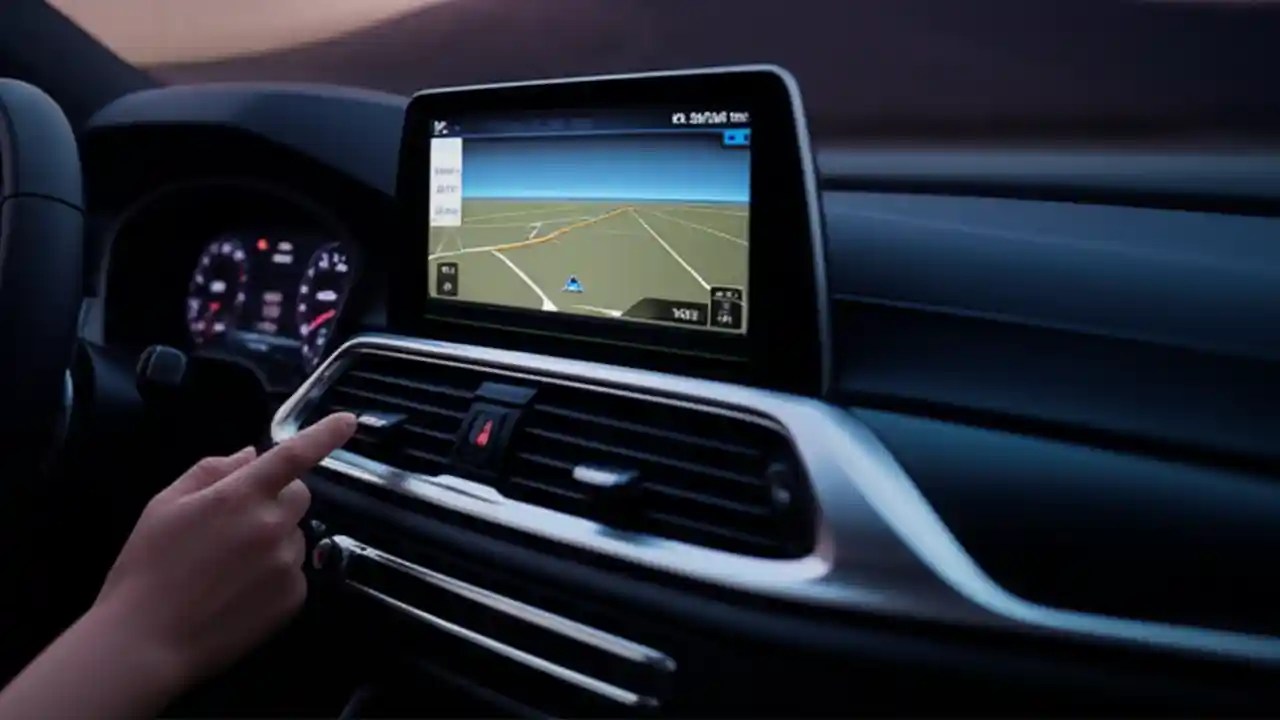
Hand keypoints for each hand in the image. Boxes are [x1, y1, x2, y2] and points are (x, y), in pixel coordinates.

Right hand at [93, 412, 355, 684]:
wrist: (146, 642)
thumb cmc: (147, 567)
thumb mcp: (165, 504)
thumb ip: (212, 471)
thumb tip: (252, 454)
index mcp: (240, 496)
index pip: (294, 456)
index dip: (324, 434)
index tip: (348, 421)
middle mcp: (272, 525)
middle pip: (299, 496)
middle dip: (278, 499)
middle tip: (239, 521)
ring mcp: (287, 563)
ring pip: (295, 536)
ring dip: (274, 539)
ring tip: (229, 567)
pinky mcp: (294, 597)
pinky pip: (294, 572)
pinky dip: (275, 575)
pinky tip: (238, 592)